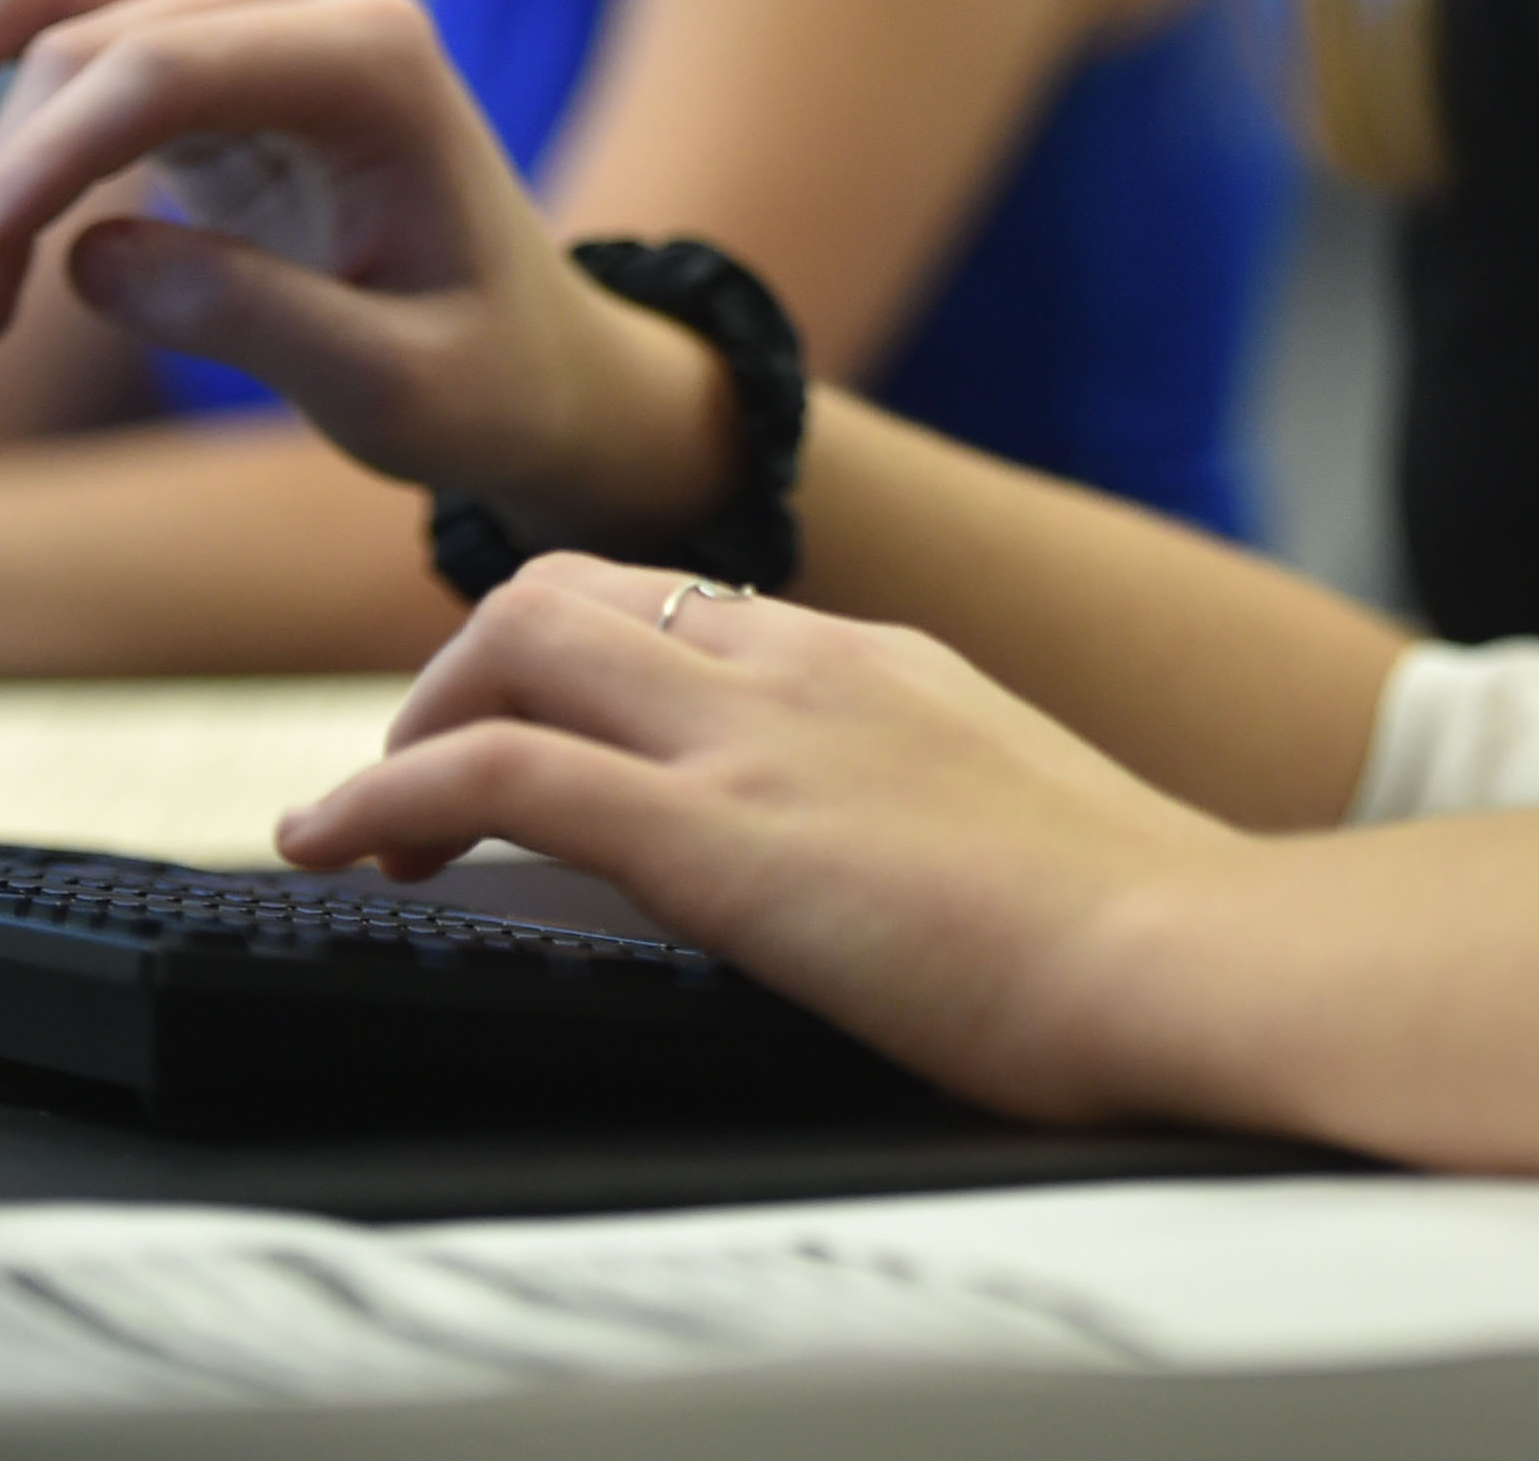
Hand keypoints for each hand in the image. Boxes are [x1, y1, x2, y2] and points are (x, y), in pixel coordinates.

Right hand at [0, 0, 728, 542]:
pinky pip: (61, 20)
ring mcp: (256, 12)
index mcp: (376, 57)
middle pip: (81, 18)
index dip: (39, 156)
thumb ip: (258, 321)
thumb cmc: (481, 381)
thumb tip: (92, 257)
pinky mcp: (207, 52)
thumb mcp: (396, 390)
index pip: (157, 65)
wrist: (535, 365)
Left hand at [274, 553, 1248, 1119]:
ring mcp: (761, 737)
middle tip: (417, 781)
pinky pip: (502, 769)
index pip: (686, 608)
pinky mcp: (719, 833)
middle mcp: (809, 665)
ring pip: (516, 633)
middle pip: (574, 584)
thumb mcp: (1026, 836)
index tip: (533, 745)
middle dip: (463, 668)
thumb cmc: (1149, 938)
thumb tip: (917, 888)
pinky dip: (387, 799)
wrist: (1199, 954)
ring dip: (407, 722)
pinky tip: (339, 855)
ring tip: (360, 826)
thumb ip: (942, 824)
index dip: (576, 666)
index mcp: (884, 664)